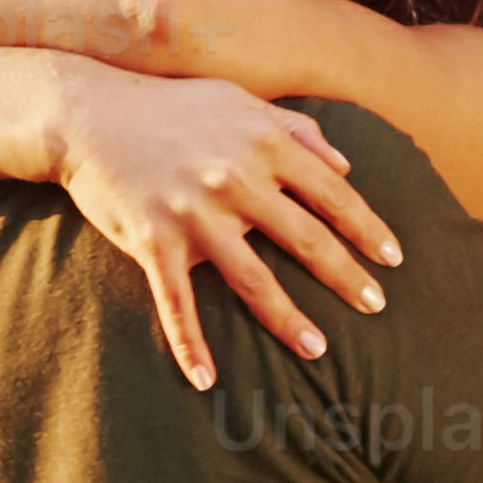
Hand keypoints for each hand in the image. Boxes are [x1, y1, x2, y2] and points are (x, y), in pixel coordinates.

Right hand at [43, 67, 400, 390]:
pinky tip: (205, 381)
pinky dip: (190, 345)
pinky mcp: (152, 241)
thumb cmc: (171, 106)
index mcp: (263, 144)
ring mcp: (193, 213)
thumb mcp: (240, 101)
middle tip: (377, 306)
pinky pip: (175, 303)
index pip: (332, 194)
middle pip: (307, 239)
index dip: (367, 228)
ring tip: (320, 350)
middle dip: (347, 276)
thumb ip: (297, 128)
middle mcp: (235, 179)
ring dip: (289, 320)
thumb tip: (346, 166)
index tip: (394, 258)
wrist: (89, 114)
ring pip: (253, 279)